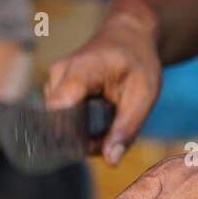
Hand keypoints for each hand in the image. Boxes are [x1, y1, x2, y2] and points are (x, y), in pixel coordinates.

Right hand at [44, 11, 162, 164]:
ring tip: (110, 121)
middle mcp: (59, 74)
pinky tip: (100, 116)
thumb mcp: (144, 95)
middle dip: (84, 139)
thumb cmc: (138, 62)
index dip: (70, 134)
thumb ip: (127, 128)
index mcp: (82, 71)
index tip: (92, 147)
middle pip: (59, 122)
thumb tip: (110, 161)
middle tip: (113, 136)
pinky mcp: (54, 88)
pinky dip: (81, 125)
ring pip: (60, 123)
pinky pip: (62, 117)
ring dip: (84, 133)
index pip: (60, 107)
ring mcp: (53, 80)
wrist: (128, 37)